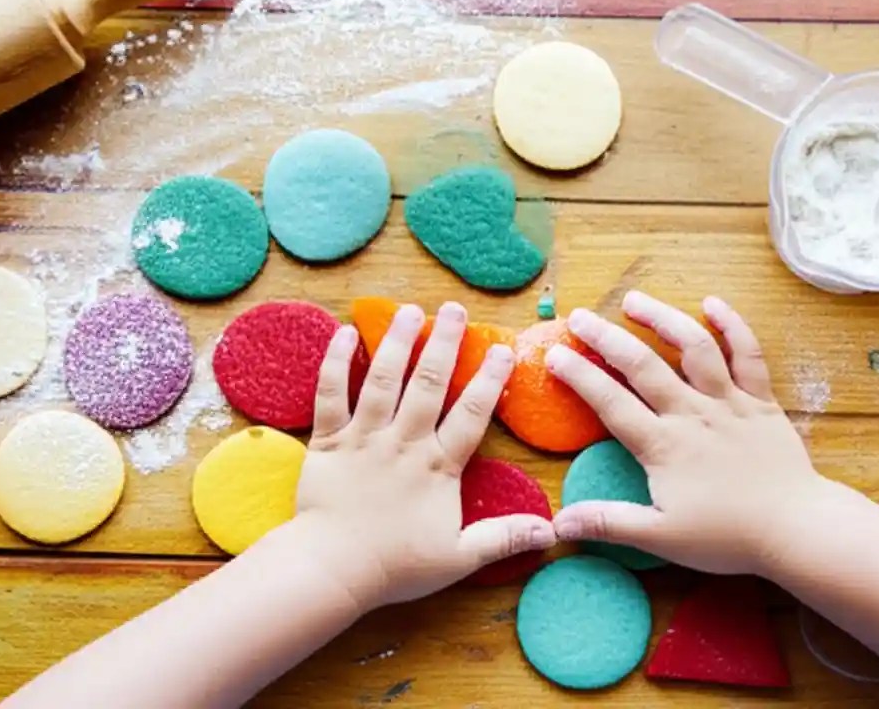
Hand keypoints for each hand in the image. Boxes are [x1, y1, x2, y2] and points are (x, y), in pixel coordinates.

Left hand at [292, 302, 555, 610]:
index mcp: (437, 467)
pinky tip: (345, 333)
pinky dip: (336, 362)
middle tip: (454, 309)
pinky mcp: (327, 441)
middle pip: (427, 384)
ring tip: (410, 310)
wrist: (333, 569)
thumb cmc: (395, 566)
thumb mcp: (458, 557)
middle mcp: (403, 443)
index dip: (489, 381)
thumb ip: (502, 538)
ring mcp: (363, 438)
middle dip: (444, 343)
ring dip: (397, 342)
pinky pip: (331, 394)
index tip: (503, 350)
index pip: (471, 415)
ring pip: (382, 380)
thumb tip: (551, 531)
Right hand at [546, 291, 830, 574]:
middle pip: (642, 364)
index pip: (610, 402)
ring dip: (662, 318)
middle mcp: (692, 414)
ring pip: (693, 347)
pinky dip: (732, 325)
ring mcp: (729, 402)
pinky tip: (712, 304)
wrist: (797, 528)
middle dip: (606, 337)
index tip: (554, 355)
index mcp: (662, 445)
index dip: (579, 376)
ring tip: (635, 300)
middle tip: (580, 316)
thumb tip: (557, 524)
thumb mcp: (659, 537)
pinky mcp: (761, 401)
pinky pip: (747, 354)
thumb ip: (608, 523)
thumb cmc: (727, 536)